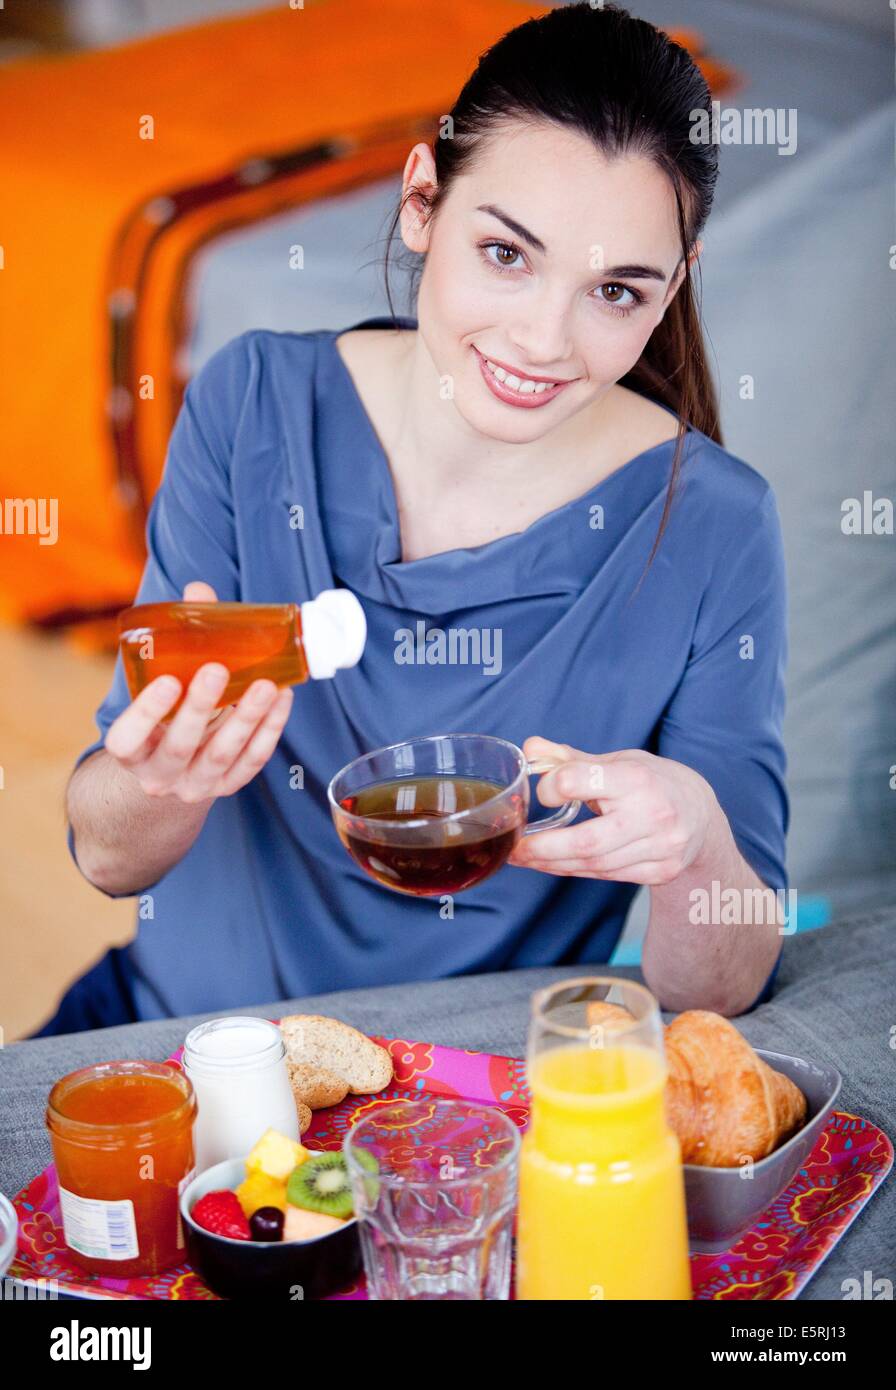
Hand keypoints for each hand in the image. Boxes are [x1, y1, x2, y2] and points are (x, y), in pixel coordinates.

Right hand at [104, 580, 293, 803]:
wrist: (175, 769)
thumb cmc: (165, 715)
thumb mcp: (159, 684)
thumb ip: (177, 641)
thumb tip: (200, 590)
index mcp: (130, 749)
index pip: (127, 738)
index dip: (145, 713)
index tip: (167, 681)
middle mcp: (158, 774)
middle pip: (179, 745)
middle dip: (200, 708)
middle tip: (218, 670)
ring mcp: (194, 785)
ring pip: (222, 756)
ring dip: (247, 718)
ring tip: (267, 685)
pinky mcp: (227, 787)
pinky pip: (251, 763)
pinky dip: (269, 731)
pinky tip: (282, 700)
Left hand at [506, 736, 718, 885]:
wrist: (701, 815)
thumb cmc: (651, 781)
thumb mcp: (617, 761)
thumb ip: (570, 760)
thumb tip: (530, 748)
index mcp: (637, 778)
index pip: (581, 781)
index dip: (552, 786)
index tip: (542, 793)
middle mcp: (653, 815)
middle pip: (585, 841)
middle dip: (543, 848)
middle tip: (514, 848)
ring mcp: (660, 848)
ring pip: (594, 864)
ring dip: (553, 863)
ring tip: (526, 857)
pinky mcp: (661, 871)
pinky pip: (608, 876)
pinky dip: (576, 871)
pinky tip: (555, 865)